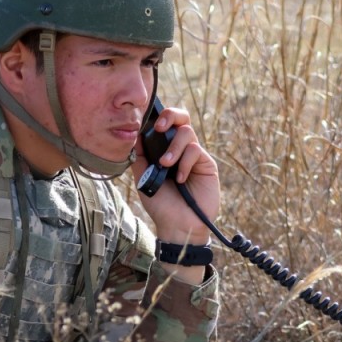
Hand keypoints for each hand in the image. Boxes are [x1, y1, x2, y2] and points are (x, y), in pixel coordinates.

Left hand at [131, 104, 219, 246]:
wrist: (177, 225)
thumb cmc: (160, 204)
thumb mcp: (143, 178)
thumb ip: (140, 156)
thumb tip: (134, 134)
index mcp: (165, 150)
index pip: (165, 125)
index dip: (159, 117)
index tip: (149, 123)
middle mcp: (181, 150)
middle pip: (182, 118)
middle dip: (170, 116)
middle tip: (159, 127)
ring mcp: (195, 156)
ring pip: (187, 132)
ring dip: (174, 147)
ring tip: (166, 165)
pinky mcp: (207, 165)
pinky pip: (195, 151)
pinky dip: (184, 163)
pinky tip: (180, 179)